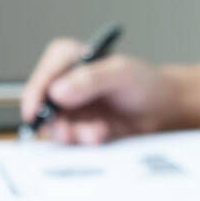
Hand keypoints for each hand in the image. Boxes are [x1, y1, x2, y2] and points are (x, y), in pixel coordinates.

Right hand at [20, 38, 179, 142]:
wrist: (163, 109)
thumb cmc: (145, 83)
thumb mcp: (121, 74)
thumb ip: (90, 80)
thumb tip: (58, 91)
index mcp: (69, 59)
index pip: (43, 76)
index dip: (35, 95)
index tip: (36, 112)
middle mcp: (64, 84)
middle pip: (43, 107)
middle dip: (57, 123)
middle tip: (71, 133)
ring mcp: (71, 109)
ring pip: (57, 127)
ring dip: (75, 134)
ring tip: (98, 133)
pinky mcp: (79, 128)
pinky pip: (72, 140)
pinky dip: (84, 141)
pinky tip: (102, 134)